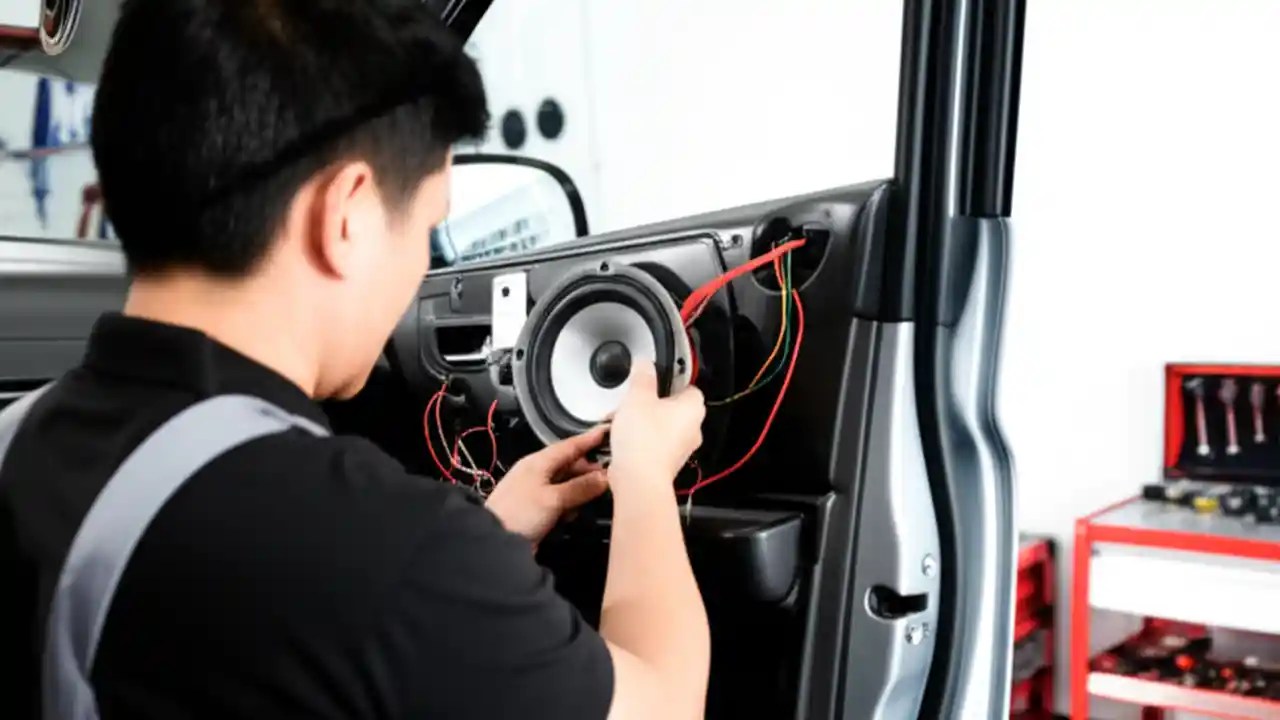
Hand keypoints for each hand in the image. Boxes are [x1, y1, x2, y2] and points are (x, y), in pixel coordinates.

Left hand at [485, 426, 609, 543]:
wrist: (492, 540)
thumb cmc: (520, 513)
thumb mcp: (553, 499)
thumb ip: (580, 487)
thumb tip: (605, 477)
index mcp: (539, 462)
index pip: (570, 446)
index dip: (590, 439)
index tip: (609, 430)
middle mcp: (537, 472)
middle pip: (569, 465)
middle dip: (589, 468)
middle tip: (613, 473)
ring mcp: (535, 491)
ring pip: (566, 483)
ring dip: (581, 488)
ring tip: (600, 493)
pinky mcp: (535, 509)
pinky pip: (559, 500)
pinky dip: (570, 503)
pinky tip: (576, 512)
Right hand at [608, 361, 704, 499]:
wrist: (638, 479)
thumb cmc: (644, 440)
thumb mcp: (638, 396)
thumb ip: (643, 376)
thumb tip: (645, 364)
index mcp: (693, 408)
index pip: (688, 386)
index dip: (669, 381)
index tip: (652, 378)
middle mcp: (692, 429)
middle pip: (672, 407)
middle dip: (650, 403)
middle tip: (633, 400)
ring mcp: (680, 449)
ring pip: (661, 426)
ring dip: (642, 421)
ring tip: (621, 419)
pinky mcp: (666, 463)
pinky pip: (653, 444)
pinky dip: (639, 440)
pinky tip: (622, 438)